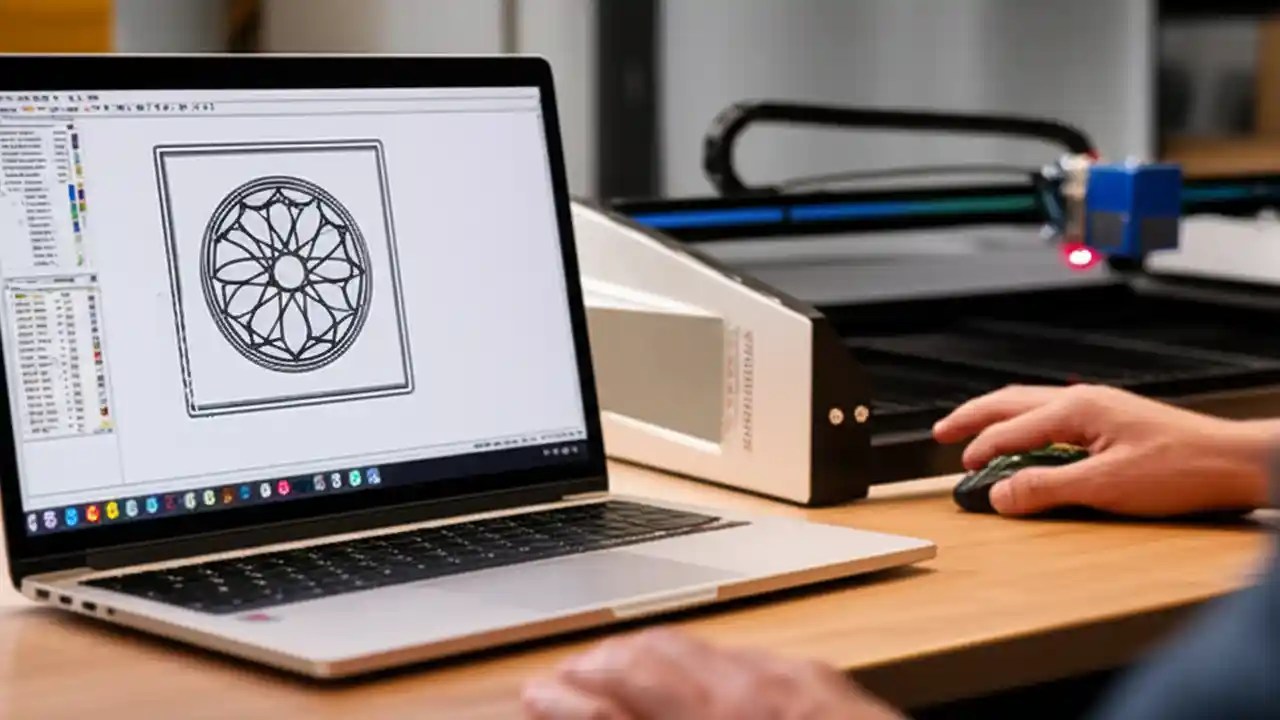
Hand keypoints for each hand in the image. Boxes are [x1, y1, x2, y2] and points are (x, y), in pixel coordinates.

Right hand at [521, 628, 903, 719]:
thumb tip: (590, 707)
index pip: (612, 699)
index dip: (563, 699)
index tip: (533, 696)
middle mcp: (746, 697)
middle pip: (641, 659)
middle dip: (590, 670)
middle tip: (559, 685)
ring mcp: (785, 681)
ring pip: (684, 644)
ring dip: (636, 658)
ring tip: (608, 672)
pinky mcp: (816, 678)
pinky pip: (736, 653)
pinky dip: (695, 660)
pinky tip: (688, 678)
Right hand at [932, 384, 1272, 516]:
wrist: (1233, 463)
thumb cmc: (1182, 469)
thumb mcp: (1105, 487)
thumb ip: (1046, 489)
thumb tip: (999, 494)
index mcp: (1075, 410)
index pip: (1009, 431)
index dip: (980, 453)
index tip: (962, 474)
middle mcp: (1083, 401)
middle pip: (1011, 402)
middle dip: (973, 417)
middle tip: (943, 432)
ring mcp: (1098, 408)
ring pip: (1031, 404)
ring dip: (998, 418)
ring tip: (974, 433)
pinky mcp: (1111, 421)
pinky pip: (1051, 415)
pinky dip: (1025, 425)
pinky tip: (1028, 440)